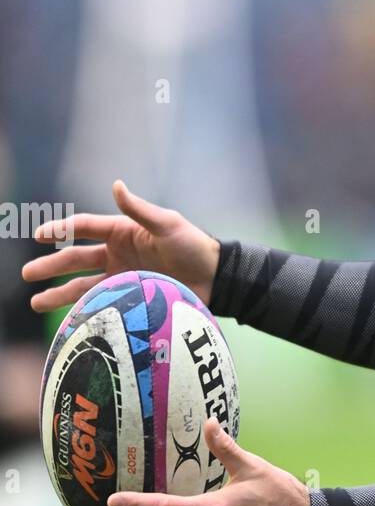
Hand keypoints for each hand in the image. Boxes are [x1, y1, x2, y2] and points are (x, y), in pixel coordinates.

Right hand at [21, 179, 220, 313]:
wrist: (215, 279)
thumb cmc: (194, 246)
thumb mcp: (168, 225)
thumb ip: (140, 210)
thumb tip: (116, 185)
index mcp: (122, 232)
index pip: (83, 228)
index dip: (60, 230)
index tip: (39, 234)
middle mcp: (117, 254)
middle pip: (75, 260)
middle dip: (50, 267)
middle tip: (27, 275)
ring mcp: (121, 278)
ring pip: (82, 286)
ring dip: (59, 294)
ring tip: (36, 303)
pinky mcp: (130, 299)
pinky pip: (101, 305)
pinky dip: (84, 311)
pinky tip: (67, 320)